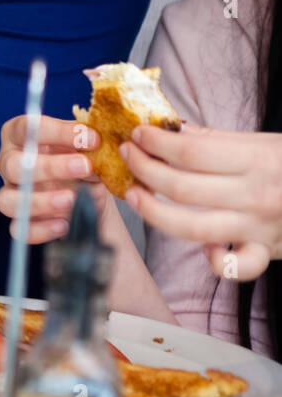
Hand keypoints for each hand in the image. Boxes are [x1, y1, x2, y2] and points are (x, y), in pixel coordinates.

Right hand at [0, 114, 117, 242]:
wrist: (86, 190)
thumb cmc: (80, 157)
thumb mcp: (86, 145)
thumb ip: (87, 143)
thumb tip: (97, 143)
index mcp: (19, 135)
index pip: (28, 129)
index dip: (59, 132)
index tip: (93, 139)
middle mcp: (8, 162)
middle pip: (14, 165)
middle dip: (50, 167)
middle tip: (84, 167)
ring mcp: (10, 193)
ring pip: (8, 200)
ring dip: (41, 201)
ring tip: (71, 200)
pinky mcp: (18, 221)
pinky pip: (20, 229)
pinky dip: (42, 229)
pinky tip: (65, 224)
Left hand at [121, 123, 281, 279]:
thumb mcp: (268, 142)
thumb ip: (219, 139)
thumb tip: (174, 129)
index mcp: (257, 161)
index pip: (191, 151)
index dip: (156, 142)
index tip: (138, 134)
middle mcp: (255, 196)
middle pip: (182, 187)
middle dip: (144, 170)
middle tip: (128, 156)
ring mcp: (257, 228)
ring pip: (191, 227)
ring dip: (154, 212)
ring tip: (135, 194)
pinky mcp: (264, 253)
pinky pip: (232, 266)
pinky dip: (211, 260)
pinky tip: (197, 246)